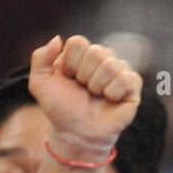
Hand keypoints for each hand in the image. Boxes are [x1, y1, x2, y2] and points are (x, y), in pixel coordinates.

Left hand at [29, 35, 141, 155]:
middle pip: (95, 52)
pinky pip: (125, 78)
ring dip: (96, 86)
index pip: (77, 42)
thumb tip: (57, 38)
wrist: (74, 134)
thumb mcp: (40, 84)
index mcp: (81, 54)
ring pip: (110, 65)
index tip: (67, 79)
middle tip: (82, 90)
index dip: (69, 64)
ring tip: (95, 96)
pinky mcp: (132, 84)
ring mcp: (119, 69)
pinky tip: (109, 100)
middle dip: (83, 76)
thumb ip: (40, 58)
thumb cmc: (60, 109)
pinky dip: (112, 93)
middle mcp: (102, 58)